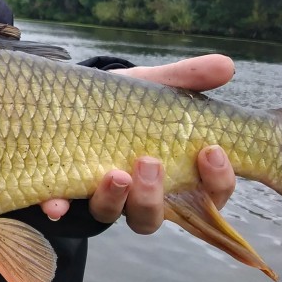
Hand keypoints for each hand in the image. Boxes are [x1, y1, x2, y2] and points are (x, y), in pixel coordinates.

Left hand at [39, 54, 237, 232]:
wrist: (71, 100)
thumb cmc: (124, 103)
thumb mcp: (153, 88)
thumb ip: (185, 80)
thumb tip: (226, 65)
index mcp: (174, 175)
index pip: (209, 195)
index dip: (217, 181)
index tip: (211, 151)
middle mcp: (139, 197)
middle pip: (156, 216)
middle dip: (154, 196)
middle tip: (151, 162)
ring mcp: (101, 199)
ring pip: (113, 216)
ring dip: (115, 200)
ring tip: (115, 174)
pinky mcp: (65, 196)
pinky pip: (61, 211)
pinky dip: (59, 208)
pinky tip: (55, 203)